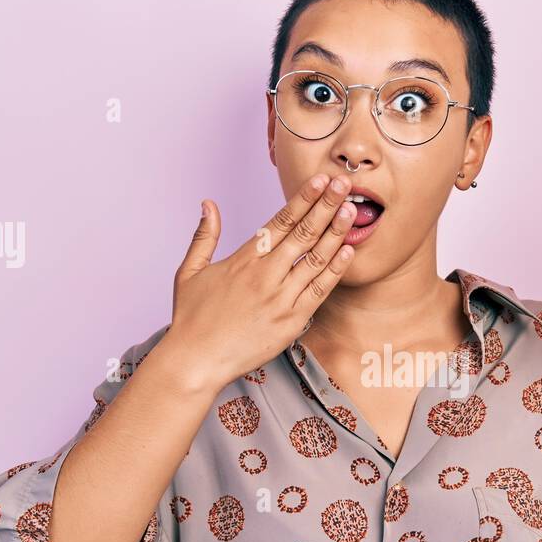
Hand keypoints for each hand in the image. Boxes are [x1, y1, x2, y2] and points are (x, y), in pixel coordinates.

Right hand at [156, 172, 359, 391]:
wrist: (196, 361)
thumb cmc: (191, 319)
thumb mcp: (189, 272)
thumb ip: (204, 236)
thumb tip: (208, 203)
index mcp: (243, 259)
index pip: (280, 221)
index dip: (303, 199)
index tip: (320, 180)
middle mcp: (264, 275)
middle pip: (302, 233)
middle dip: (326, 205)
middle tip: (344, 183)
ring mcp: (280, 298)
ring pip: (315, 259)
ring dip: (336, 232)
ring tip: (352, 209)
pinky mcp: (291, 322)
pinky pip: (319, 291)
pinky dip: (335, 270)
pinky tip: (348, 251)